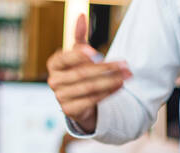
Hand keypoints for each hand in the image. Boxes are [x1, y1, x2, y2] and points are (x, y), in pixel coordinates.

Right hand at [45, 13, 131, 133]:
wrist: (77, 100)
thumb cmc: (77, 72)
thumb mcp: (78, 54)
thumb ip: (79, 36)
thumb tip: (81, 15)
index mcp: (54, 63)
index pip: (67, 58)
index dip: (81, 55)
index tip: (97, 53)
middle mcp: (54, 80)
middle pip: (83, 73)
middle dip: (106, 69)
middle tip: (125, 65)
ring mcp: (60, 97)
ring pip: (89, 87)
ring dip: (110, 82)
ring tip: (126, 76)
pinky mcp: (70, 110)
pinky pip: (92, 100)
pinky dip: (107, 93)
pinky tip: (119, 87)